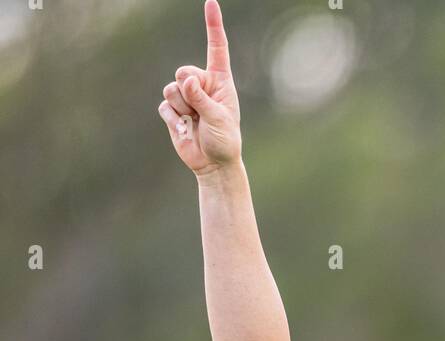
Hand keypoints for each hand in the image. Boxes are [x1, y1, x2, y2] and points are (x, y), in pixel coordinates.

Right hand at [158, 0, 241, 176]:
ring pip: (171, 89)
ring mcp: (186, 97)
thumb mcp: (219, 119)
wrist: (213, 165)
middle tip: (199, 111)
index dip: (213, 25)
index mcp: (219, 81)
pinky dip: (174, 121)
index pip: (216, 48)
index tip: (211, 2)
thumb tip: (186, 81)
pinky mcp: (173, 111)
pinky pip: (164, 107)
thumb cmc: (224, 141)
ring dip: (181, 108)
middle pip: (183, 71)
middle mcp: (202, 84)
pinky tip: (186, 130)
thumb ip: (202, 99)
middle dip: (188, 91)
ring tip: (194, 122)